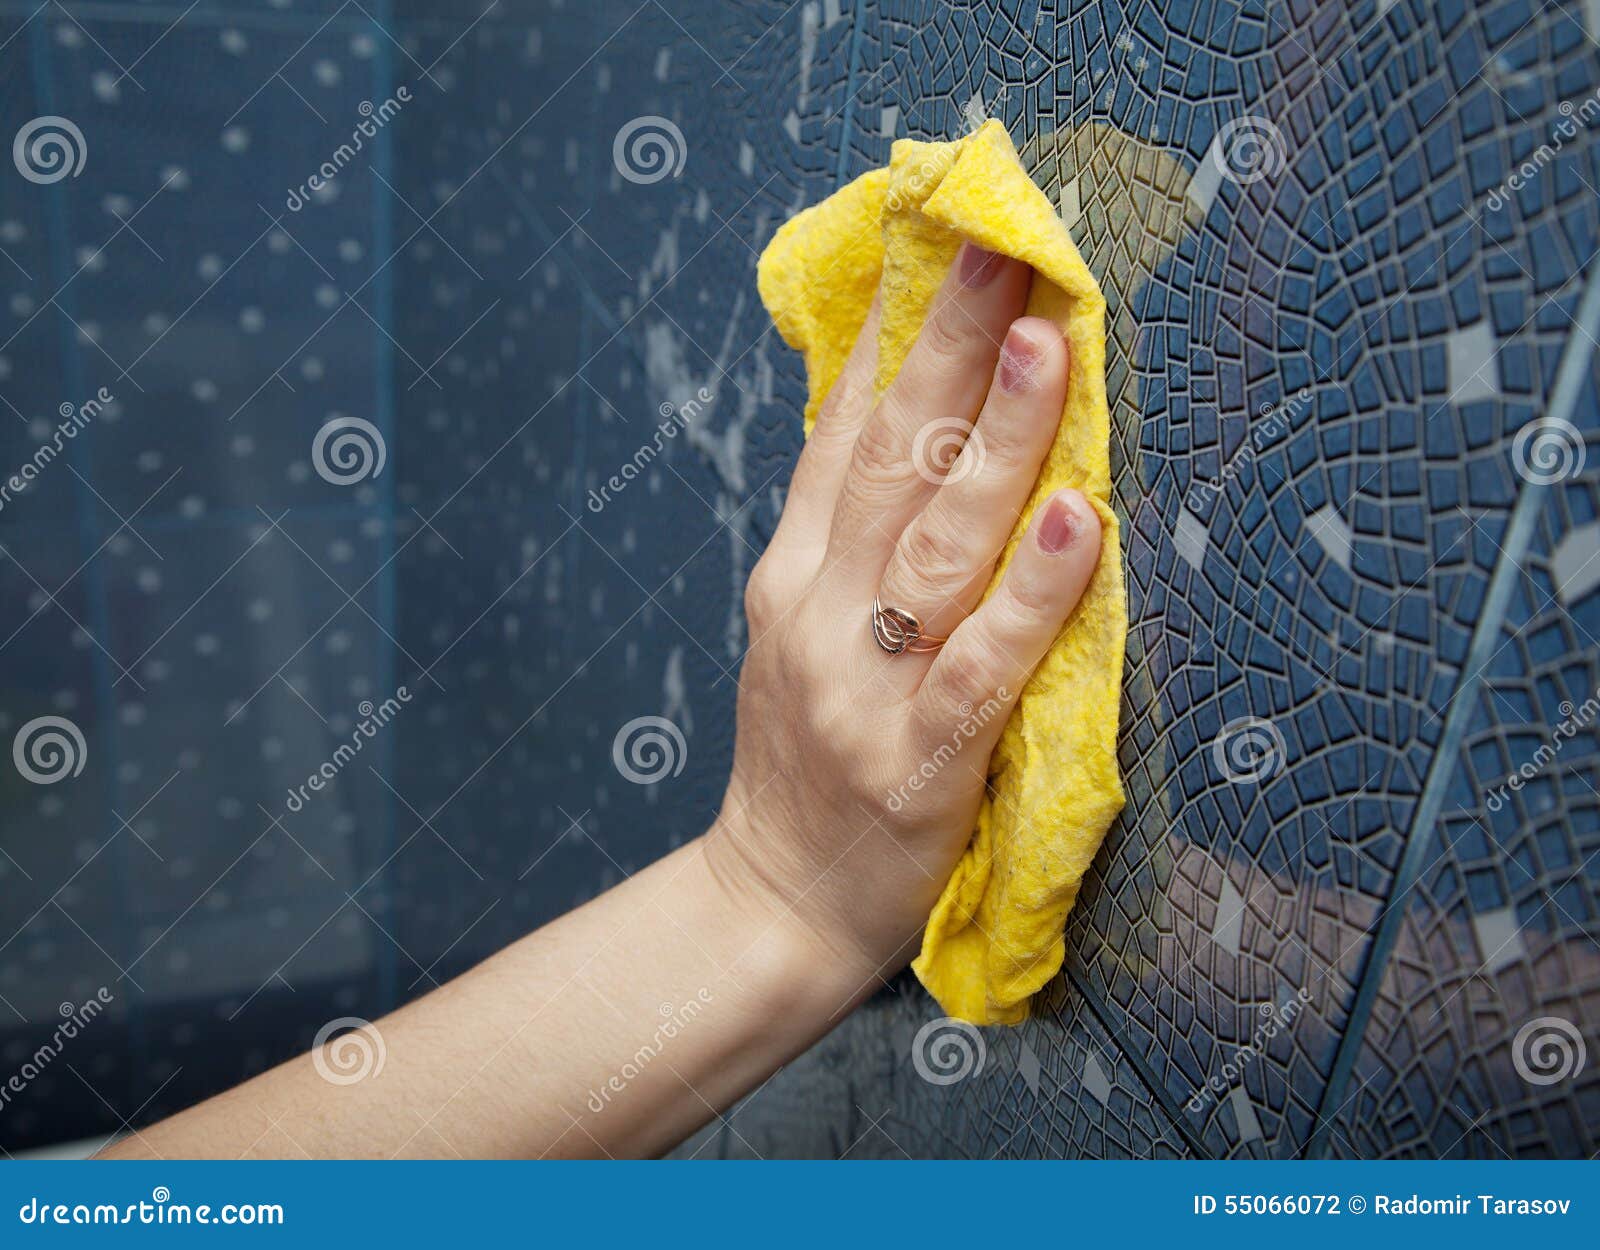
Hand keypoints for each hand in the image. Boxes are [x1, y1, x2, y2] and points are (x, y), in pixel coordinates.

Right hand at [708, 241, 1103, 990]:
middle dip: (954, 352)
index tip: (953, 251)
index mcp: (792, 577)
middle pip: (891, 465)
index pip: (846, 436)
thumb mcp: (800, 631)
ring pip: (940, 546)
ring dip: (1000, 443)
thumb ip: (845, 537)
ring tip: (1050, 350)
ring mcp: (865, 688)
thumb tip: (901, 421)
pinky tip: (1080, 527)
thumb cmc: (806, 759)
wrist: (773, 904)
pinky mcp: (918, 762)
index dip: (900, 341)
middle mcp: (820, 615)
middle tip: (1010, 256)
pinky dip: (1032, 593)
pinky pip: (983, 664)